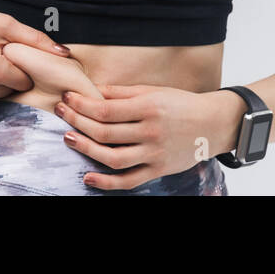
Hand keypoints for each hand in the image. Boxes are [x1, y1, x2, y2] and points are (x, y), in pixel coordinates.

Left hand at [55, 84, 241, 189]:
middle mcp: (151, 131)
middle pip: (105, 132)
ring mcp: (154, 153)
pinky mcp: (158, 170)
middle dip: (78, 121)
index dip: (82, 105)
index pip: (106, 109)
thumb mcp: (153, 91)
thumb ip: (122, 92)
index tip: (67, 97)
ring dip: (86, 148)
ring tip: (69, 138)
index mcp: (149, 107)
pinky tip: (89, 177)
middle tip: (61, 112)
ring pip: (113, 157)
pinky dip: (107, 183)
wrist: (213, 124)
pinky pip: (129, 181)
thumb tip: (93, 90)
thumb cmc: (181, 103)